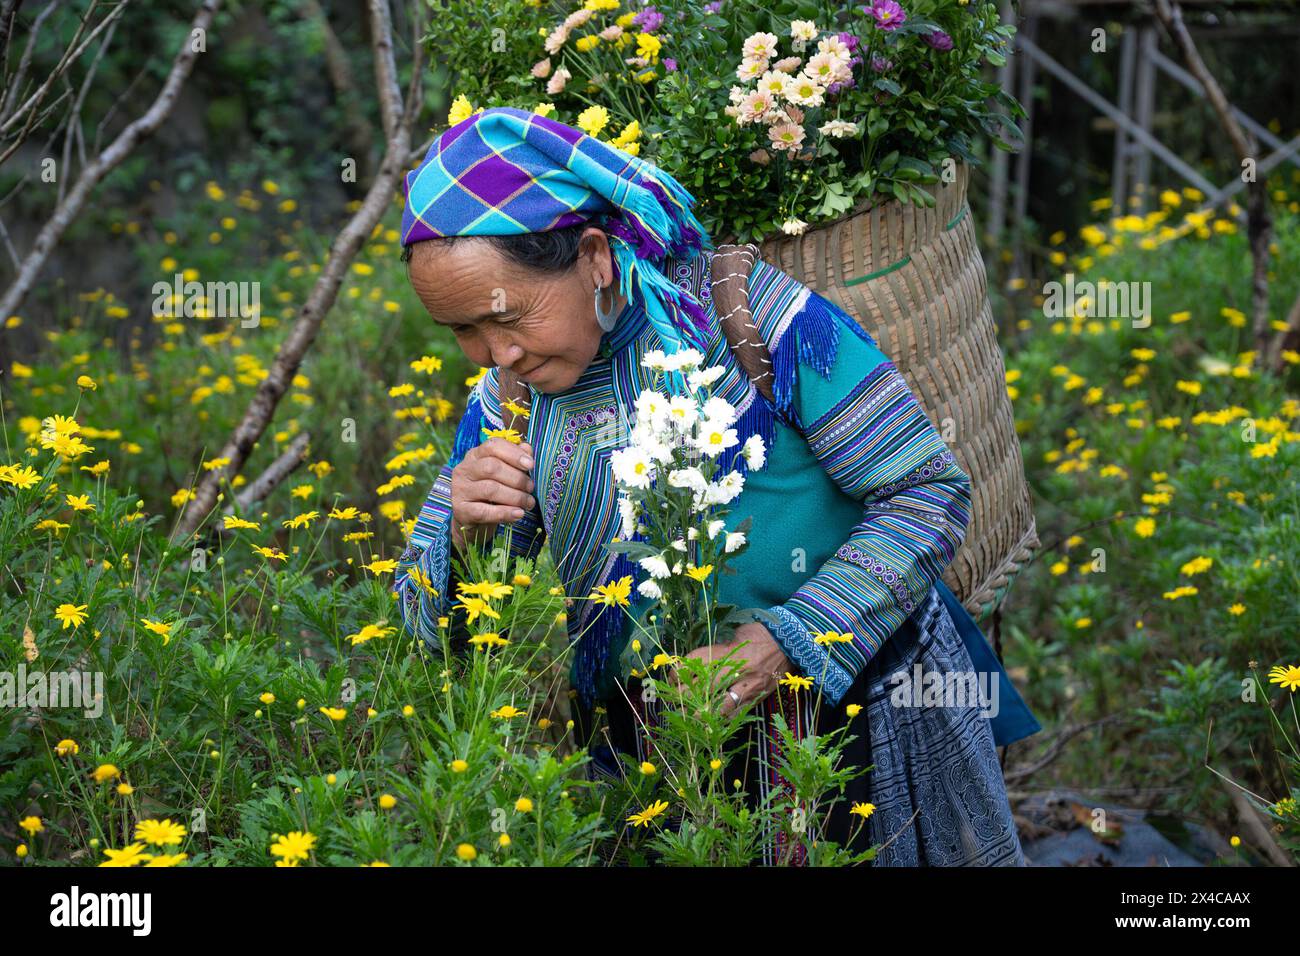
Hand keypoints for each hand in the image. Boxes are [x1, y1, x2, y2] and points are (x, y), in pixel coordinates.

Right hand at [450, 438, 535, 552]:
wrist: (474, 518)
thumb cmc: (492, 491)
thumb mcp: (503, 472)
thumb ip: (515, 459)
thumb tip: (527, 449)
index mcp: (475, 455)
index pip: (492, 446)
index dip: (513, 454)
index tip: (530, 465)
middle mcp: (464, 470)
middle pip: (492, 467)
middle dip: (517, 478)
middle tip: (530, 488)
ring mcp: (460, 490)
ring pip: (490, 489)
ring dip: (515, 497)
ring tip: (529, 502)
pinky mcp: (461, 510)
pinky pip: (485, 511)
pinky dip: (505, 513)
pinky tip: (519, 514)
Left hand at [677, 621, 793, 716]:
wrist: (790, 641)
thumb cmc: (760, 632)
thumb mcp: (736, 634)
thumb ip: (717, 648)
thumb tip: (696, 661)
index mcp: (729, 650)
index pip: (695, 664)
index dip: (677, 673)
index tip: (671, 678)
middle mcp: (737, 669)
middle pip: (703, 688)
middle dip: (685, 698)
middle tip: (674, 701)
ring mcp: (749, 685)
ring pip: (721, 707)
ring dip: (703, 714)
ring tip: (690, 717)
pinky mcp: (758, 696)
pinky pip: (738, 712)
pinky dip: (723, 719)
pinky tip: (712, 722)